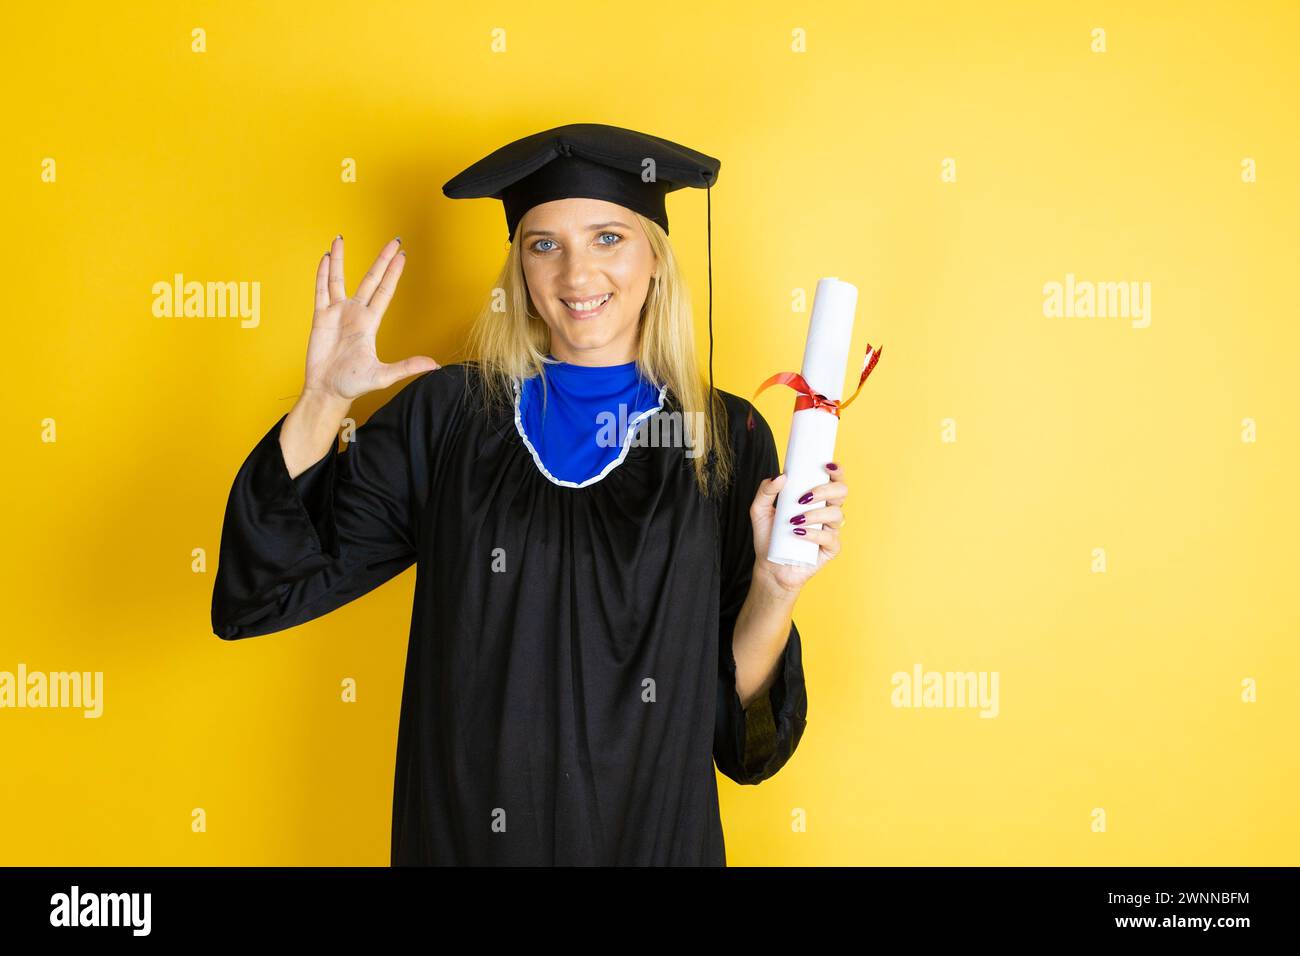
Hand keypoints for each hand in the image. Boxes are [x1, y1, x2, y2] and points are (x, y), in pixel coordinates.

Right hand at [303, 235, 439, 402]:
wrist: (327, 391)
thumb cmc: (353, 385)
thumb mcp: (383, 376)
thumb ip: (407, 367)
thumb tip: (434, 365)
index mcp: (370, 323)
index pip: (385, 291)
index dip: (393, 273)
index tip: (402, 256)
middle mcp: (355, 313)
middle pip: (369, 279)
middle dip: (380, 260)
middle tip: (391, 241)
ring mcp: (337, 313)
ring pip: (339, 279)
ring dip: (340, 260)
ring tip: (340, 239)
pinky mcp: (320, 317)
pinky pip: (321, 291)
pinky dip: (322, 274)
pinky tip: (325, 258)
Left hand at [749, 463, 847, 592]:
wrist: (769, 565)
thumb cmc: (769, 536)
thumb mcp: (759, 510)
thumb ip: (765, 491)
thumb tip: (781, 476)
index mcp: (816, 498)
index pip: (833, 480)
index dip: (836, 471)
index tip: (826, 465)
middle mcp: (827, 511)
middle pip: (841, 492)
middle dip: (824, 490)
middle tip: (803, 498)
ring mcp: (831, 530)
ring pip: (836, 514)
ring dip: (815, 514)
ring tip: (795, 520)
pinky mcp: (830, 549)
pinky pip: (829, 538)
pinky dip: (813, 534)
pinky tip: (798, 534)